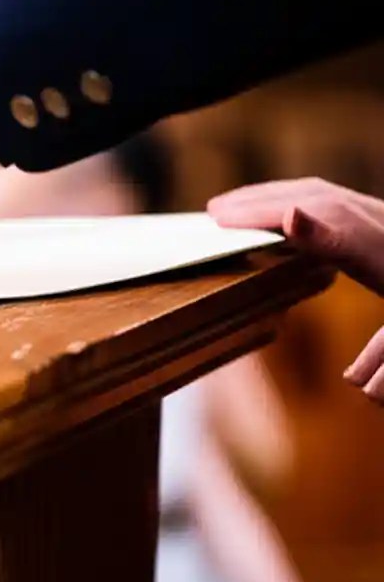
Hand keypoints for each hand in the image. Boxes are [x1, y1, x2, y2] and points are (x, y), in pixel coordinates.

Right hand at [207, 177, 383, 401]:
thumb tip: (360, 387)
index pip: (358, 241)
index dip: (324, 231)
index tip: (289, 219)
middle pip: (329, 205)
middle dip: (268, 205)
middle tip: (215, 215)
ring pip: (328, 194)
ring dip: (272, 196)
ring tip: (225, 208)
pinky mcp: (383, 219)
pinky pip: (332, 198)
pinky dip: (293, 198)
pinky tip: (271, 213)